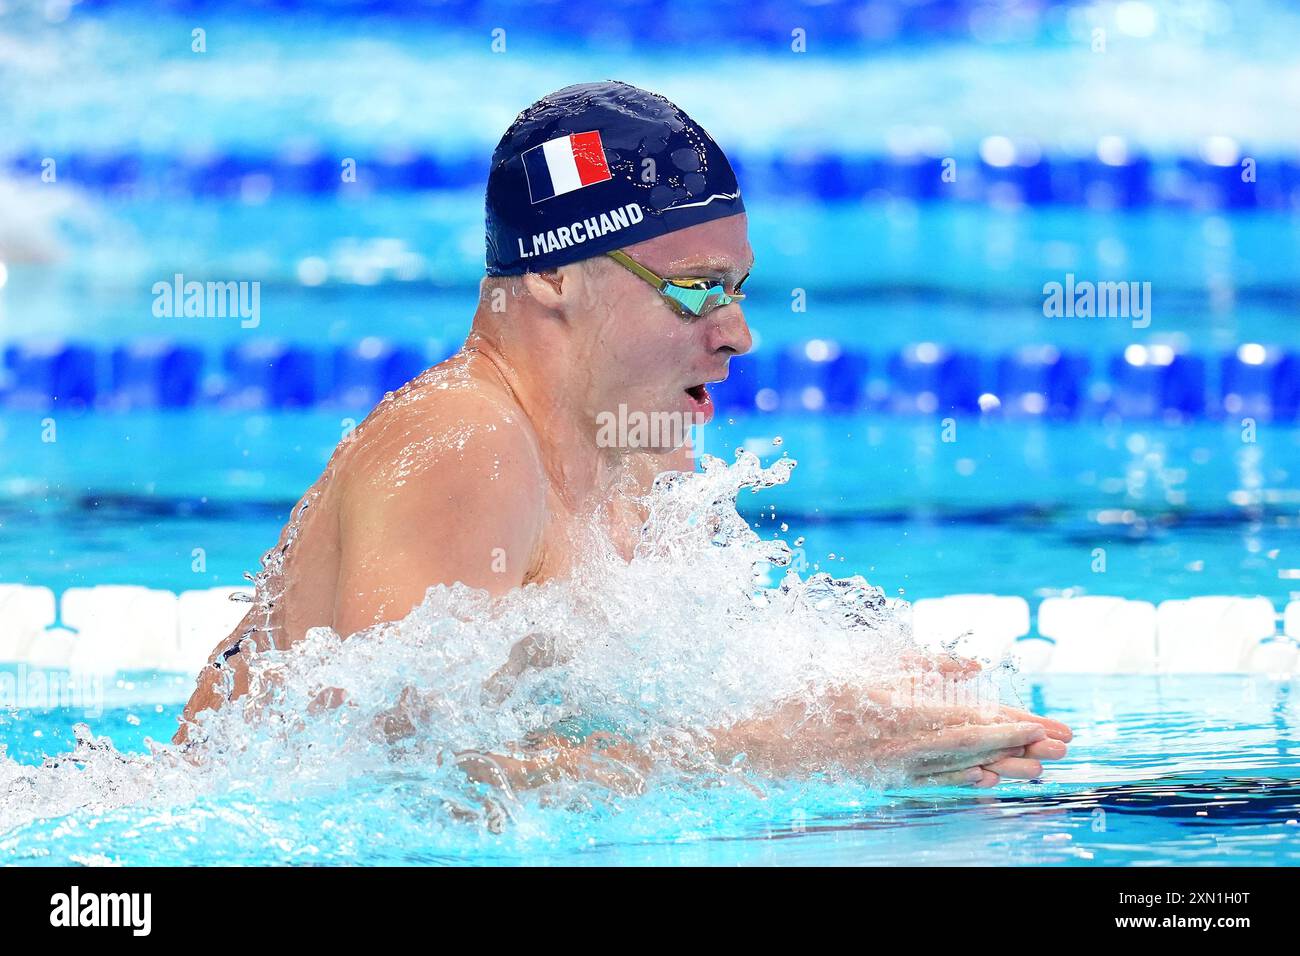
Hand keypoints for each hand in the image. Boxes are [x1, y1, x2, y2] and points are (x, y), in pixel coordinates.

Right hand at [712, 682, 1070, 786]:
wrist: (770, 740)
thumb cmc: (815, 696)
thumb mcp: (871, 668)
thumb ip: (924, 664)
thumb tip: (972, 662)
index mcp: (901, 709)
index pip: (969, 717)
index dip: (1010, 722)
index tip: (1043, 725)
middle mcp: (905, 742)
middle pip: (974, 745)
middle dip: (1020, 744)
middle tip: (1062, 744)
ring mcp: (897, 764)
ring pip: (961, 765)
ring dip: (1003, 765)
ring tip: (1040, 769)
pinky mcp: (888, 775)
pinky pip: (935, 778)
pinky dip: (965, 778)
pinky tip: (988, 782)